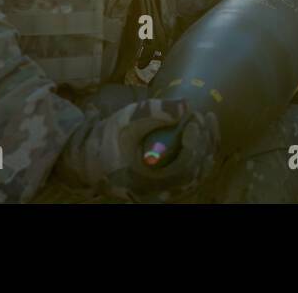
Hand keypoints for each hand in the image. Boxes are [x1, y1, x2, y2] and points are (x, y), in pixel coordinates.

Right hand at [58, 97, 219, 201]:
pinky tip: (202, 131)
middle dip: (204, 141)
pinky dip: (200, 152)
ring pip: (197, 173)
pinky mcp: (167, 183)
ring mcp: (165, 191)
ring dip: (206, 146)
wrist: (90, 157)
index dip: (195, 143)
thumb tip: (185, 105)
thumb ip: (153, 112)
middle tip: (203, 116)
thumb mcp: (126, 121)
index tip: (194, 118)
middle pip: (196, 172)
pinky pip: (192, 172)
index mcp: (147, 183)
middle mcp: (159, 193)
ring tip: (208, 120)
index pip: (184, 169)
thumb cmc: (106, 140)